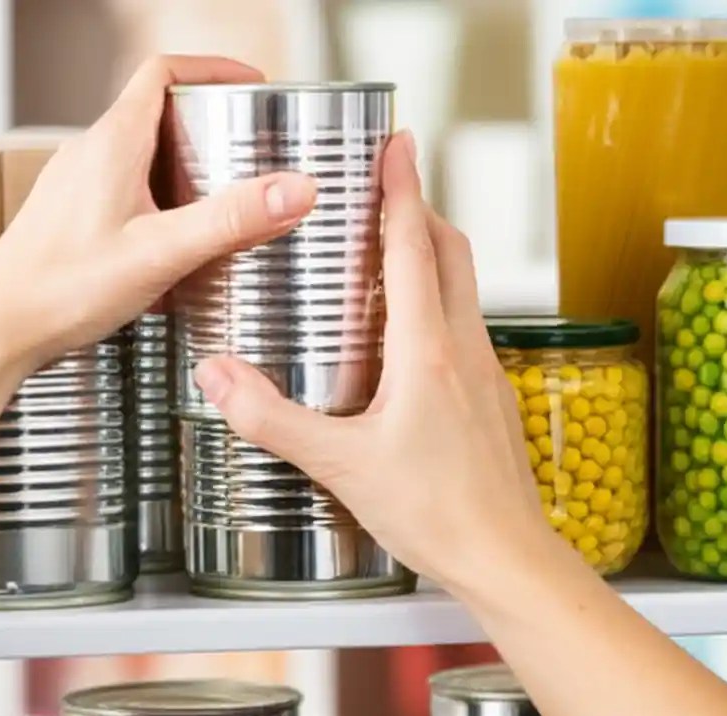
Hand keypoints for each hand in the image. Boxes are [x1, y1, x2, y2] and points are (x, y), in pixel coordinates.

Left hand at [0, 55, 317, 368]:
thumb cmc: (62, 291)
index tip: (249, 84)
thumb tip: (295, 188)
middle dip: (209, 128)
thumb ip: (232, 220)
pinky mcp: (71, 216)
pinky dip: (160, 201)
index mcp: (112, 144)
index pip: (162, 72)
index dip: (211, 68)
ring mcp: (76, 184)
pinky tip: (175, 245)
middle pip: (158, 113)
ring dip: (185, 169)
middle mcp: (89, 154)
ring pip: (142, 155)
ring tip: (222, 204)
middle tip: (249, 155)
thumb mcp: (162, 253)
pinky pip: (125, 189)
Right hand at [193, 132, 557, 587]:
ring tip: (390, 252)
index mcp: (430, 350)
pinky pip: (468, 329)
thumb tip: (218, 375)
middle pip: (451, 252)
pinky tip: (411, 338)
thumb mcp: (341, 465)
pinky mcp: (493, 399)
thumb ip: (274, 418)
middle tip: (387, 188)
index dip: (403, 188)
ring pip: (465, 289)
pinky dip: (441, 305)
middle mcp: (466, 349)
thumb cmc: (438, 513)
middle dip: (420, 210)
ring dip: (433, 256)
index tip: (396, 144)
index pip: (414, 245)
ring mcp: (487, 373)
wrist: (507, 559)